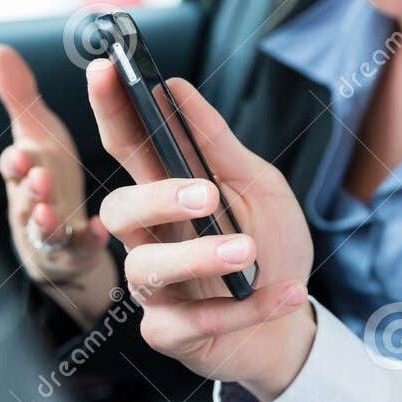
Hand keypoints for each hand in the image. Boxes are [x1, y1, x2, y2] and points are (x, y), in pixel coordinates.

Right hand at [0, 43, 115, 324]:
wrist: (57, 240)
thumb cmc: (49, 180)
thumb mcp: (37, 137)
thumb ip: (21, 98)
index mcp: (27, 172)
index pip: (15, 166)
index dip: (15, 161)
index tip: (21, 152)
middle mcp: (31, 204)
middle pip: (24, 197)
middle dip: (28, 188)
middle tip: (39, 179)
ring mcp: (50, 234)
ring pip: (43, 229)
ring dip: (46, 220)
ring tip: (51, 213)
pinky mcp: (73, 256)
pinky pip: (78, 252)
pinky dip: (86, 242)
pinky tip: (98, 232)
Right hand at [86, 58, 315, 394]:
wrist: (292, 323)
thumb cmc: (270, 248)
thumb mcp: (260, 188)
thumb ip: (219, 145)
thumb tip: (177, 89)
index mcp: (165, 192)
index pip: (125, 145)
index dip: (110, 109)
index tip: (108, 69)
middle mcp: (149, 237)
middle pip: (119, 209)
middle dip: (156, 198)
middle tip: (205, 193)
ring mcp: (154, 288)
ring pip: (147, 268)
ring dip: (200, 256)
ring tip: (247, 250)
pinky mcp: (170, 332)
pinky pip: (196, 320)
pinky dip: (247, 307)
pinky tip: (288, 291)